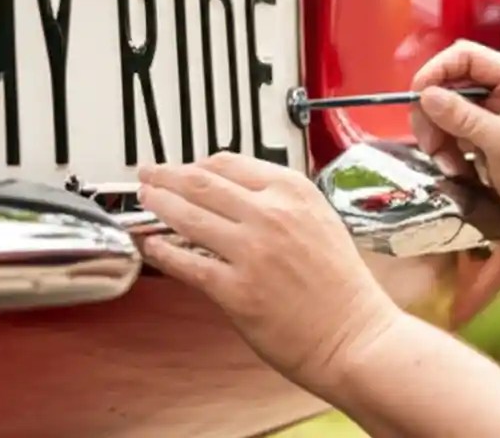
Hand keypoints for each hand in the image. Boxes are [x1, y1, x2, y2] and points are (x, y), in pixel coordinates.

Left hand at [136, 153, 399, 398]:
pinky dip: (161, 251)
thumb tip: (233, 193)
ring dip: (157, 204)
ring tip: (142, 200)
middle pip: (200, 182)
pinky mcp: (236, 290)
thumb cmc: (342, 287)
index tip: (182, 168)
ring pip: (187, 216)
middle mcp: (271, 214)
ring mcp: (252, 251)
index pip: (229, 162)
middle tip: (147, 175)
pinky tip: (149, 245)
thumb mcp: (319, 221)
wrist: (357, 337)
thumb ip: (280, 202)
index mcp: (294, 191)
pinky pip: (186, 262)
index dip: (196, 164)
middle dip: (165, 176)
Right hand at [410, 40, 499, 239]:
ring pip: (445, 109)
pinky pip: (450, 130)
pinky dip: (445, 149)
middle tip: (430, 144)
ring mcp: (493, 110)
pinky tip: (457, 168)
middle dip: (433, 113)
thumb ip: (466, 118)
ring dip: (438, 136)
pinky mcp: (483, 131)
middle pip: (449, 83)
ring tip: (449, 164)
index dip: (436, 72)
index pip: (466, 57)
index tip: (417, 99)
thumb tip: (427, 96)